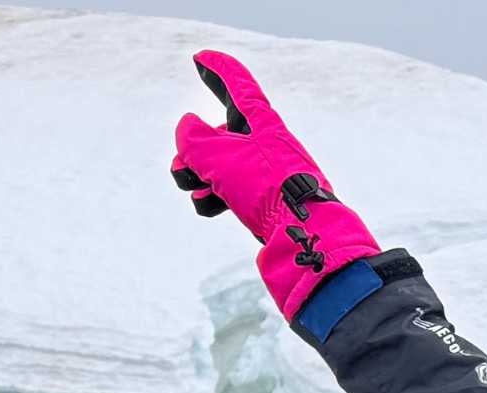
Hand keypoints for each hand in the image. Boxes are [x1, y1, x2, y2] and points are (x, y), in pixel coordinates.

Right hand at [170, 51, 379, 319]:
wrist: (303, 241)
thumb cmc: (265, 190)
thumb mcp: (217, 155)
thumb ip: (193, 137)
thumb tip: (189, 131)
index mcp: (263, 124)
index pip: (238, 87)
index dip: (218, 70)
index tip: (201, 58)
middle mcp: (266, 145)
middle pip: (218, 132)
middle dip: (191, 146)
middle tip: (183, 163)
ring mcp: (264, 175)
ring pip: (217, 165)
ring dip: (196, 174)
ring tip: (195, 188)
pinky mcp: (264, 203)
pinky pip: (227, 192)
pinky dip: (212, 197)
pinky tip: (209, 206)